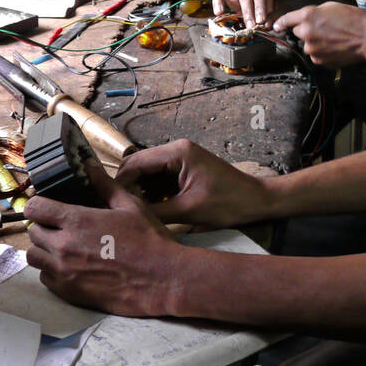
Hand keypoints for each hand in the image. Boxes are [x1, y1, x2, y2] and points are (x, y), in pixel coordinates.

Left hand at [24, 161, 183, 316]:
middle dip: (45, 226)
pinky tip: (71, 266)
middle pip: (33, 232)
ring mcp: (63, 271)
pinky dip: (52, 270)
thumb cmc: (149, 240)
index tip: (49, 206)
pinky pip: (45, 277)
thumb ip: (104, 185)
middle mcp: (64, 246)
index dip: (40, 204)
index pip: (35, 208)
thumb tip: (89, 165)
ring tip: (64, 247)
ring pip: (34, 256)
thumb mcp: (130, 206)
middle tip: (63, 226)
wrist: (161, 279)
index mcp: (77, 221)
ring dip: (44, 249)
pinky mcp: (68, 291)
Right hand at [114, 138, 268, 227]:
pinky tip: (149, 209)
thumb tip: (125, 216)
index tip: (108, 204)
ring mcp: (181, 157)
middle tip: (120, 210)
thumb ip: (154, 211)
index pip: (135, 163)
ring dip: (139, 190)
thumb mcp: (188, 211)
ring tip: (133, 212)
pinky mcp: (185, 168)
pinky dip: (152, 192)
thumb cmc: (229, 203)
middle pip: (138, 165)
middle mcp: (176, 149)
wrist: (257, 201)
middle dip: (127, 186)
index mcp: (177, 152)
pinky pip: (159, 177)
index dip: (119, 184)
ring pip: (147, 172)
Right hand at [203, 0, 295, 27]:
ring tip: (219, 13)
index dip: (260, 5)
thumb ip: (279, 16)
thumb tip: (268, 26)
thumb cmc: (285, 5)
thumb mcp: (288, 10)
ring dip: (221, 0)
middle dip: (247, 11)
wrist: (283, 3)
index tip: (262, 22)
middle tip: (252, 27)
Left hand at [272, 2, 365, 66]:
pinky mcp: (319, 61)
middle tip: (323, 29)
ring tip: (333, 39)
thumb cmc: (352, 18)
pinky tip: (336, 47)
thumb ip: (312, 13)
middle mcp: (306, 33)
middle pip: (297, 33)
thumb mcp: (330, 7)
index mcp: (307, 16)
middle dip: (305, 31)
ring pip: (307, 45)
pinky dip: (322, 52)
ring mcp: (312, 49)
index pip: (286, 20)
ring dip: (315, 42)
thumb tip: (302, 21)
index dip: (281, 23)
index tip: (277, 27)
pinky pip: (316, 55)